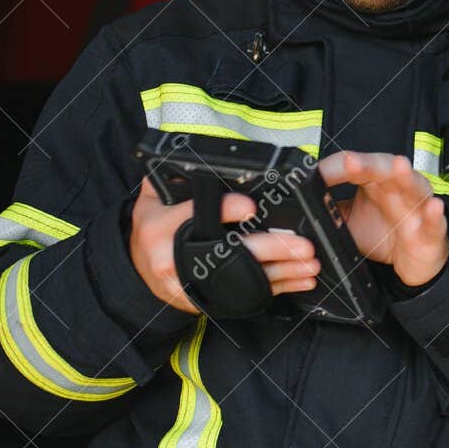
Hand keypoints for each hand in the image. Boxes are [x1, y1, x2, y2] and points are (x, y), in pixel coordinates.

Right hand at [128, 177, 321, 314]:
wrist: (138, 269)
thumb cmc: (152, 226)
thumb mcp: (152, 197)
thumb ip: (172, 176)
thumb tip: (194, 149)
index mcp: (161, 226)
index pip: (195, 213)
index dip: (226, 210)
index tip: (252, 207)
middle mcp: (175, 258)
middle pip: (231, 254)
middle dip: (271, 249)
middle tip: (302, 244)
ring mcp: (192, 283)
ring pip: (245, 278)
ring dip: (283, 272)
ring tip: (311, 264)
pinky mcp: (206, 298)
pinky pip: (245, 295)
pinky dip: (277, 289)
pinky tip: (301, 282)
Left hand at [316, 151, 448, 287]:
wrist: (413, 259)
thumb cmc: (383, 234)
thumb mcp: (347, 224)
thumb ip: (326, 212)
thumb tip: (293, 212)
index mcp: (374, 182)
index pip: (354, 167)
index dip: (335, 168)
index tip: (313, 173)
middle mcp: (397, 188)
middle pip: (383, 169)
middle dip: (368, 164)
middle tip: (350, 162)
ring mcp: (416, 207)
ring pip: (413, 187)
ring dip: (406, 176)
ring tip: (398, 166)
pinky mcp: (431, 230)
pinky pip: (434, 222)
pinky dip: (434, 215)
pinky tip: (433, 207)